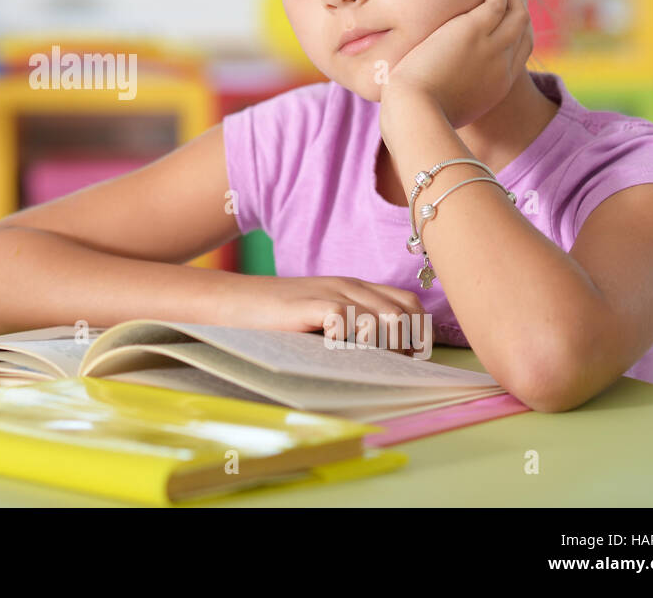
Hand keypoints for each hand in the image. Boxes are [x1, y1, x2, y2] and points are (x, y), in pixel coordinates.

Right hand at [221, 275, 432, 355]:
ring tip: (373, 363)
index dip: (418, 331)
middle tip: (396, 366)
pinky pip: (345, 317)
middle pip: (403, 311)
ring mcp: (329, 293)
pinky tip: (342, 350)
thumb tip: (386, 355)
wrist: (233, 301)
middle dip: (408, 343)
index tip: (411, 357)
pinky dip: (354, 337)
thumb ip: (351, 325)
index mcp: (355, 287)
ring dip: (387, 344)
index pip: (408, 302)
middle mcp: (349, 286)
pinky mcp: (309, 305)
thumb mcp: (322, 315)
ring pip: (383, 315)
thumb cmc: (277, 317)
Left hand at [383, 0, 533, 129]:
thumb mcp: (442, 112)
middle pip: (522, 29)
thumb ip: (446, 100)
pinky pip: (497, 0)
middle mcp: (502, 65)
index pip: (519, 52)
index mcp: (498, 86)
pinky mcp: (473, 30)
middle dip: (518, 7)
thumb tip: (430, 99)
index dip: (517, 31)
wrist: (415, 113)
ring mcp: (492, 47)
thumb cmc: (416, 117)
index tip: (507, 18)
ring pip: (516, 12)